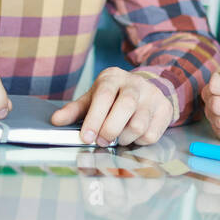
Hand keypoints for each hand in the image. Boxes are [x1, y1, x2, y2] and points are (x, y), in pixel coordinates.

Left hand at [51, 67, 173, 145]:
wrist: (144, 88)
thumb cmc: (113, 96)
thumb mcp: (92, 98)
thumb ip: (74, 110)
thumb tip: (55, 120)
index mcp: (113, 77)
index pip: (104, 96)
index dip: (94, 119)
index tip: (86, 137)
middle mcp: (135, 84)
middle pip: (125, 107)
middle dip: (110, 130)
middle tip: (101, 141)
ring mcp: (153, 96)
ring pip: (139, 125)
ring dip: (124, 138)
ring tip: (117, 138)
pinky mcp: (164, 110)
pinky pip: (151, 134)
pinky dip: (138, 141)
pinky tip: (132, 136)